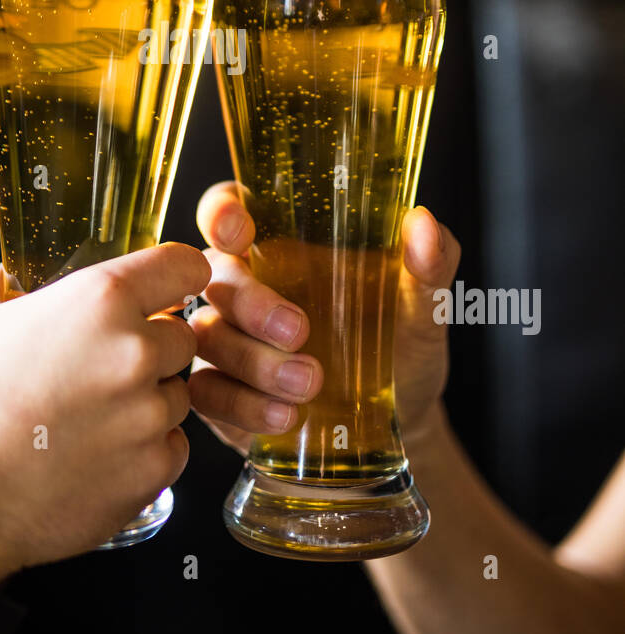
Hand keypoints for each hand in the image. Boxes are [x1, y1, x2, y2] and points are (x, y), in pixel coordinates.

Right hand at [0, 243, 208, 582]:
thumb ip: (6, 280)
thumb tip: (19, 273)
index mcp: (98, 300)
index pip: (184, 266)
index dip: (176, 277)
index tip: (165, 291)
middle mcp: (134, 353)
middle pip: (183, 337)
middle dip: (150, 348)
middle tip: (97, 369)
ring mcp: (148, 416)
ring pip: (176, 394)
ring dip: (146, 401)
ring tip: (86, 418)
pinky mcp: (152, 472)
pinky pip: (171, 446)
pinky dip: (143, 450)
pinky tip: (94, 454)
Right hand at [189, 182, 459, 454]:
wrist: (399, 422)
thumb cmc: (400, 345)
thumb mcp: (423, 306)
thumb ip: (428, 264)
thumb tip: (424, 224)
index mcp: (280, 247)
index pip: (228, 211)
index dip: (220, 213)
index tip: (239, 231)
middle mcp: (244, 288)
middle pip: (215, 277)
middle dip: (249, 302)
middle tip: (298, 331)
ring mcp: (227, 340)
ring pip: (208, 335)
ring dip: (254, 362)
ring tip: (309, 385)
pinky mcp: (222, 392)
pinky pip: (207, 393)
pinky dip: (242, 405)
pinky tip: (285, 416)